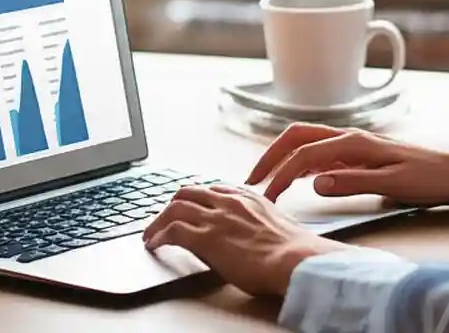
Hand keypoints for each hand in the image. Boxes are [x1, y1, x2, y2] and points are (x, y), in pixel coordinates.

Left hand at [142, 184, 350, 295]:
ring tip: (151, 233)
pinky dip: (158, 235)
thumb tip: (253, 235)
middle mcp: (228, 201)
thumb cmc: (295, 251)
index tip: (192, 206)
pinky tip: (154, 243)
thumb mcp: (276, 225)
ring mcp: (215, 217)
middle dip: (173, 204)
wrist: (297, 259)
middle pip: (189, 192)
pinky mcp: (205, 238)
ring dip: (159, 221)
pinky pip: (172, 230)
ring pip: (175, 207)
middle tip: (165, 217)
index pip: (213, 189)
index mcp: (247, 196)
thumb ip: (258, 223)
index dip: (197, 198)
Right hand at [246, 122, 448, 204]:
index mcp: (354, 143)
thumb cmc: (430, 178)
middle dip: (270, 155)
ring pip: (305, 141)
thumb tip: (314, 182)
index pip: (304, 155)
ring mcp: (352, 145)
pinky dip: (299, 162)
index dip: (281, 175)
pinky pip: (319, 152)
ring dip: (281, 156)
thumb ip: (352, 182)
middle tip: (252, 180)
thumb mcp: (393, 184)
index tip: (267, 197)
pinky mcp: (357, 155)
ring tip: (265, 179)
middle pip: (296, 137)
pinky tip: (296, 179)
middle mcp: (349, 138)